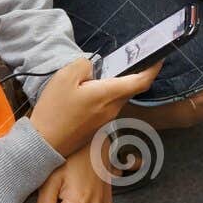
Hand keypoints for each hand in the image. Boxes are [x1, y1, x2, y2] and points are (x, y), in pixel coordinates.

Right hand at [28, 57, 160, 157]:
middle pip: (128, 88)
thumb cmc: (54, 111)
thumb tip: (93, 66)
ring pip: (116, 97)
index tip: (158, 59)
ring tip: (90, 79)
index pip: (141, 81)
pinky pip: (106, 106)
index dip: (152, 69)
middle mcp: (113, 109)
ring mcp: (106, 120)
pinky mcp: (98, 127)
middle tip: (120, 61)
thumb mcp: (65, 77)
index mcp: (108, 94)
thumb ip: (84, 65)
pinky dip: (102, 96)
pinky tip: (83, 94)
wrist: (44, 143)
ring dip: (110, 86)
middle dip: (128, 74)